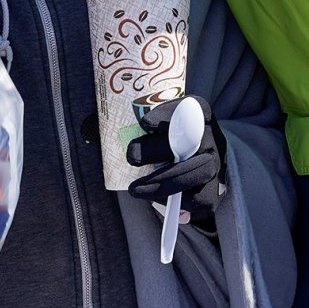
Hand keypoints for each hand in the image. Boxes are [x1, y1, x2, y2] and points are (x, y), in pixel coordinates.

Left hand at [125, 96, 227, 218]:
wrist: (204, 166)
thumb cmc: (173, 144)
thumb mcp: (165, 128)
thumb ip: (141, 125)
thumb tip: (91, 128)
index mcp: (200, 116)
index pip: (192, 106)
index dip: (169, 113)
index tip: (145, 122)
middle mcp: (212, 137)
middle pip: (190, 140)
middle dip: (157, 150)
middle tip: (132, 157)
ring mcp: (216, 164)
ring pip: (196, 171)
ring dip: (162, 182)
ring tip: (136, 190)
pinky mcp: (215, 190)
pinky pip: (198, 198)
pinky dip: (176, 201)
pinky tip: (158, 200)